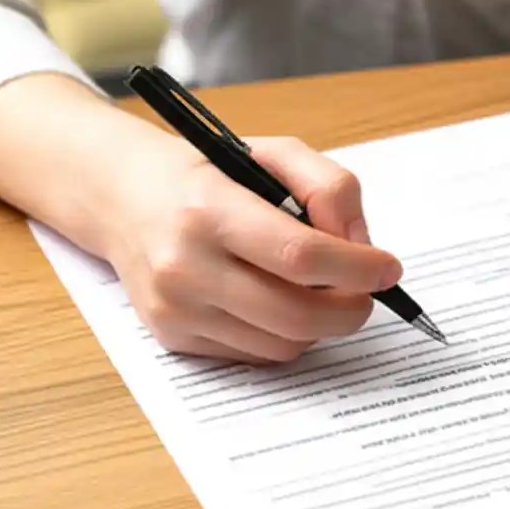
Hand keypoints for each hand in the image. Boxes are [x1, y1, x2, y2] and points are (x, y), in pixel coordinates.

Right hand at [103, 135, 401, 362]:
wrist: (121, 198)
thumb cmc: (210, 173)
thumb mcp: (273, 154)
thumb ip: (329, 188)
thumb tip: (362, 245)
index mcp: (209, 209)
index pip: (301, 255)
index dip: (357, 269)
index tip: (388, 269)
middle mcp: (185, 265)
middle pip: (297, 313)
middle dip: (351, 309)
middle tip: (368, 293)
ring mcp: (176, 308)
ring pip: (283, 344)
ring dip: (321, 325)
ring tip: (323, 293)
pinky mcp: (173, 337)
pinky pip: (255, 354)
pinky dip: (286, 335)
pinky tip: (283, 302)